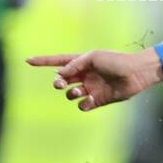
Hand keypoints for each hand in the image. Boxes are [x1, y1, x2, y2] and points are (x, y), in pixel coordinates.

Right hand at [25, 47, 162, 111]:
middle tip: (61, 84)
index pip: (58, 61)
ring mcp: (90, 88)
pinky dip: (83, 103)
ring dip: (71, 94)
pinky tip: (90, 99)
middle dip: (57, 83)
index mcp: (81, 62)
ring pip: (70, 95)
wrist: (135, 73)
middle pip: (62, 81)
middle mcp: (84, 75)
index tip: (27, 60)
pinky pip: (83, 105)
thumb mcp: (92, 57)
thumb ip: (74, 65)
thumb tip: (59, 73)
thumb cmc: (116, 61)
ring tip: (80, 91)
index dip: (43, 61)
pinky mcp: (98, 100)